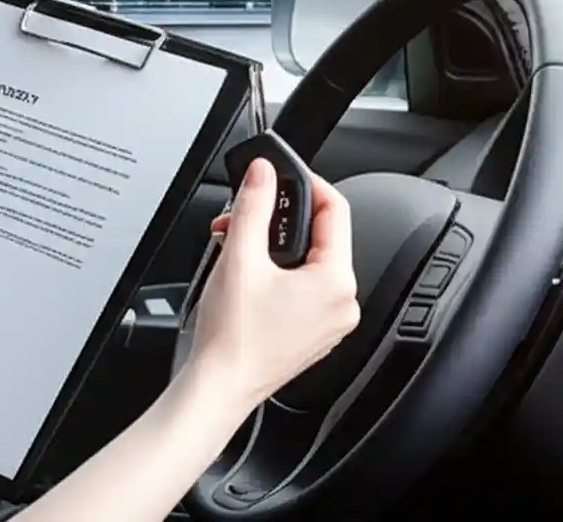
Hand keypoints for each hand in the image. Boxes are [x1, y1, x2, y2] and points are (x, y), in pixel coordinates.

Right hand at [187, 158, 359, 410]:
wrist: (220, 388)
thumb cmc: (232, 338)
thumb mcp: (240, 257)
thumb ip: (253, 205)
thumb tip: (263, 173)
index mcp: (336, 281)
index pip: (335, 209)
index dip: (307, 183)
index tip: (281, 175)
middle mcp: (343, 302)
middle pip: (320, 236)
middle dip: (278, 220)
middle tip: (245, 214)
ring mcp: (330, 321)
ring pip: (309, 262)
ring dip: (273, 246)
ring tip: (237, 247)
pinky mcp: (314, 332)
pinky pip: (304, 288)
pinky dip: (278, 273)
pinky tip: (248, 274)